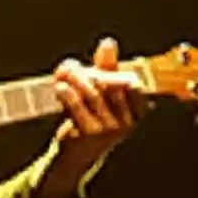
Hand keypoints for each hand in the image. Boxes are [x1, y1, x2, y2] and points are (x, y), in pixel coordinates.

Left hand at [37, 37, 145, 197]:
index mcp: (137, 111)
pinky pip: (78, 105)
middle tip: (72, 70)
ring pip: (91, 92)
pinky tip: (59, 86)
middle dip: (89, 73)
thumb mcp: (102, 93)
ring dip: (75, 79)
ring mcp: (109, 129)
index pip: (132, 83)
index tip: (95, 70)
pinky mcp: (89, 134)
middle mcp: (127, 122)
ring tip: (64, 74)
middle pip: (109, 84)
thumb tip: (108, 42)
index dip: (113, 71)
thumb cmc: (91, 118)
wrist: (75, 155)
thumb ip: (106, 67)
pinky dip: (67, 93)